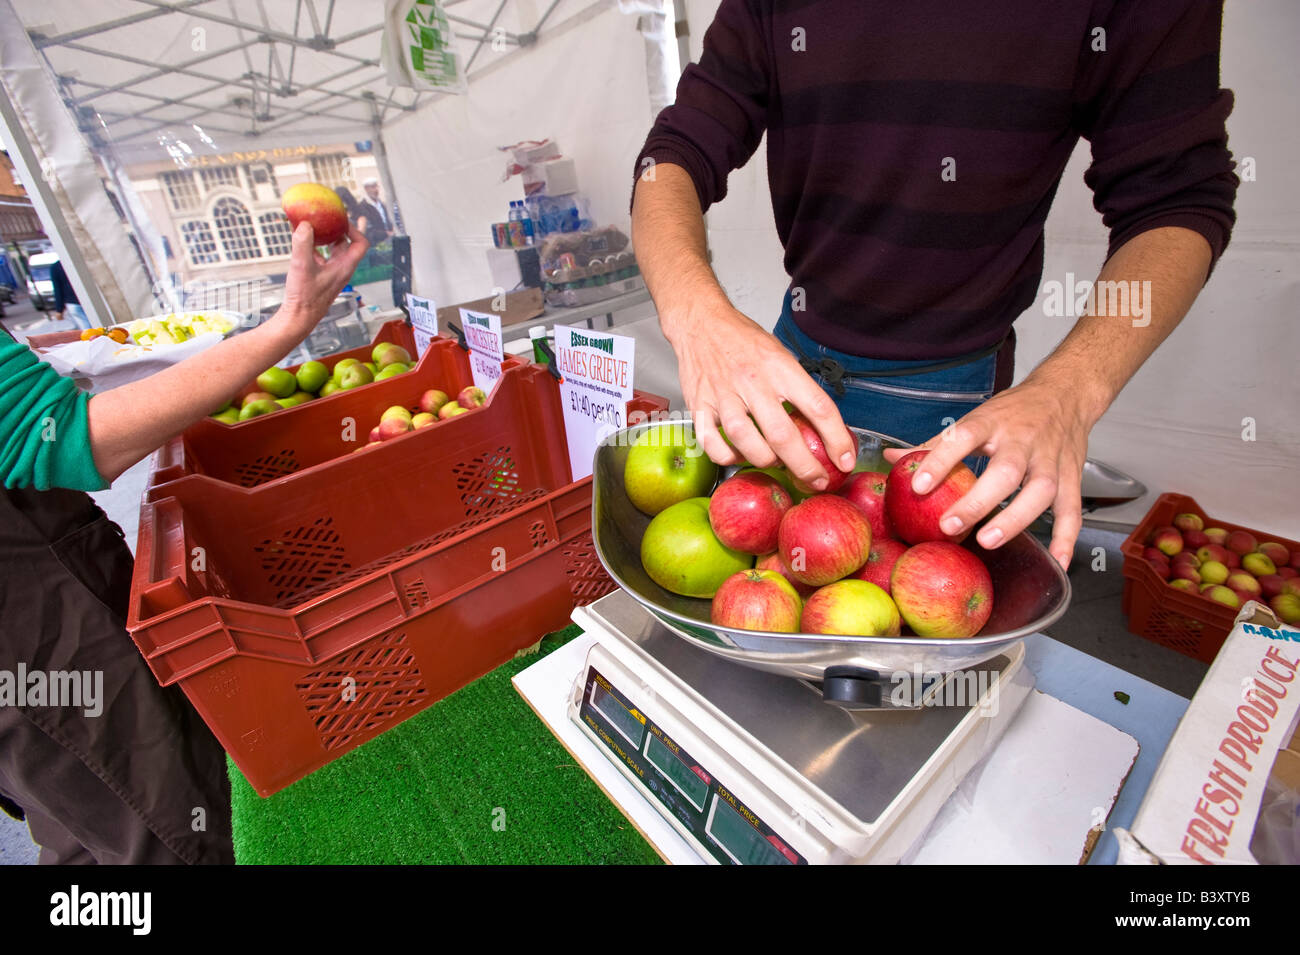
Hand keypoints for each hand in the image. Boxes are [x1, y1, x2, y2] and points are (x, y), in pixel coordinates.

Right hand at [268, 221, 368, 341]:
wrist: (299, 317)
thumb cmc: (305, 297)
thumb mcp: (302, 266)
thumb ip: (303, 244)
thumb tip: (305, 224)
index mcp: (344, 267)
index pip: (361, 244)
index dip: (356, 229)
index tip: (343, 220)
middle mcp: (341, 269)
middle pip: (350, 245)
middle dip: (345, 229)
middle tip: (342, 216)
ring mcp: (332, 273)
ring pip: (335, 251)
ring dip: (329, 237)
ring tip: (321, 225)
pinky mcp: (321, 277)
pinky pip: (323, 258)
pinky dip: (317, 248)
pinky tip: (304, 242)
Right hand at [666, 304, 856, 491]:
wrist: (700, 323)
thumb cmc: (743, 339)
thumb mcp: (780, 354)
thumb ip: (797, 388)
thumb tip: (820, 426)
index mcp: (780, 367)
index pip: (818, 407)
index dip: (837, 439)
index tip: (845, 459)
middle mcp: (753, 382)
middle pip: (784, 436)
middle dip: (806, 467)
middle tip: (816, 480)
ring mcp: (723, 396)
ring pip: (748, 443)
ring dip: (767, 461)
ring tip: (776, 463)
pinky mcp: (699, 406)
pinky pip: (713, 445)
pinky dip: (728, 457)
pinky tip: (739, 454)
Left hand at [884, 377, 1093, 569]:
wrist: (1065, 394)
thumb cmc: (1014, 412)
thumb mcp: (975, 419)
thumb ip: (936, 444)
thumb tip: (894, 459)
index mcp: (992, 422)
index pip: (964, 437)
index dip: (941, 461)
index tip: (919, 485)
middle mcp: (1023, 440)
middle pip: (1005, 471)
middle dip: (978, 501)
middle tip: (951, 524)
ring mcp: (1050, 459)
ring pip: (1041, 490)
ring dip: (1016, 518)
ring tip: (989, 540)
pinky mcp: (1073, 476)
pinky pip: (1073, 509)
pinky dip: (1067, 537)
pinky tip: (1055, 560)